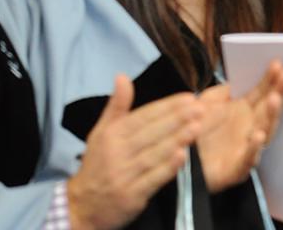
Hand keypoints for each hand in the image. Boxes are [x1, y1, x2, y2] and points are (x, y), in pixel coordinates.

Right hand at [67, 76, 202, 229]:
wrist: (82, 205)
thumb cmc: (97, 164)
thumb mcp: (101, 133)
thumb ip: (116, 106)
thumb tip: (122, 77)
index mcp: (111, 135)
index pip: (142, 117)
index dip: (166, 107)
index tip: (188, 97)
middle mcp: (116, 154)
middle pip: (150, 133)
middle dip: (177, 120)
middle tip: (200, 109)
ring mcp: (124, 175)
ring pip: (154, 154)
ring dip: (176, 140)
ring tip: (197, 127)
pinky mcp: (131, 195)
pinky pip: (152, 179)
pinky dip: (167, 168)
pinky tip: (183, 156)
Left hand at [196, 60, 282, 192]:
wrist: (175, 160)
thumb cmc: (191, 132)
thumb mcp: (204, 103)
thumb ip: (222, 92)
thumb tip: (239, 80)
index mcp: (242, 111)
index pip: (261, 92)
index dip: (270, 79)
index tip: (278, 64)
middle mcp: (248, 128)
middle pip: (268, 108)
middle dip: (279, 91)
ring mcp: (245, 147)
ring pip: (264, 130)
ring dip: (271, 115)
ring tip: (275, 99)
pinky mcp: (236, 168)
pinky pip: (247, 158)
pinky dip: (254, 148)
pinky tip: (258, 135)